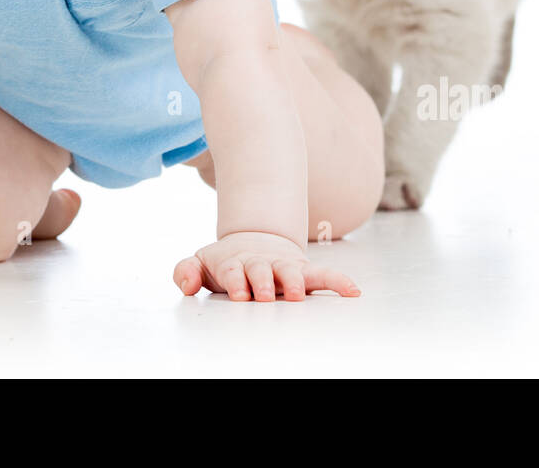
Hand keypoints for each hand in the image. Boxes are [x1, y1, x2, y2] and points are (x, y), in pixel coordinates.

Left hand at [172, 231, 359, 300]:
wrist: (254, 241)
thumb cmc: (227, 263)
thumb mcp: (202, 262)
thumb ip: (186, 271)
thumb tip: (187, 285)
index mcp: (235, 263)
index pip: (233, 271)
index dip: (235, 280)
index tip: (238, 293)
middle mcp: (261, 263)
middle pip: (262, 270)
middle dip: (263, 282)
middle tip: (263, 296)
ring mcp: (283, 266)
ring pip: (291, 271)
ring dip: (294, 282)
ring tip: (297, 296)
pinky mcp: (303, 272)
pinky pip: (323, 275)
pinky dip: (338, 281)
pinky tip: (352, 291)